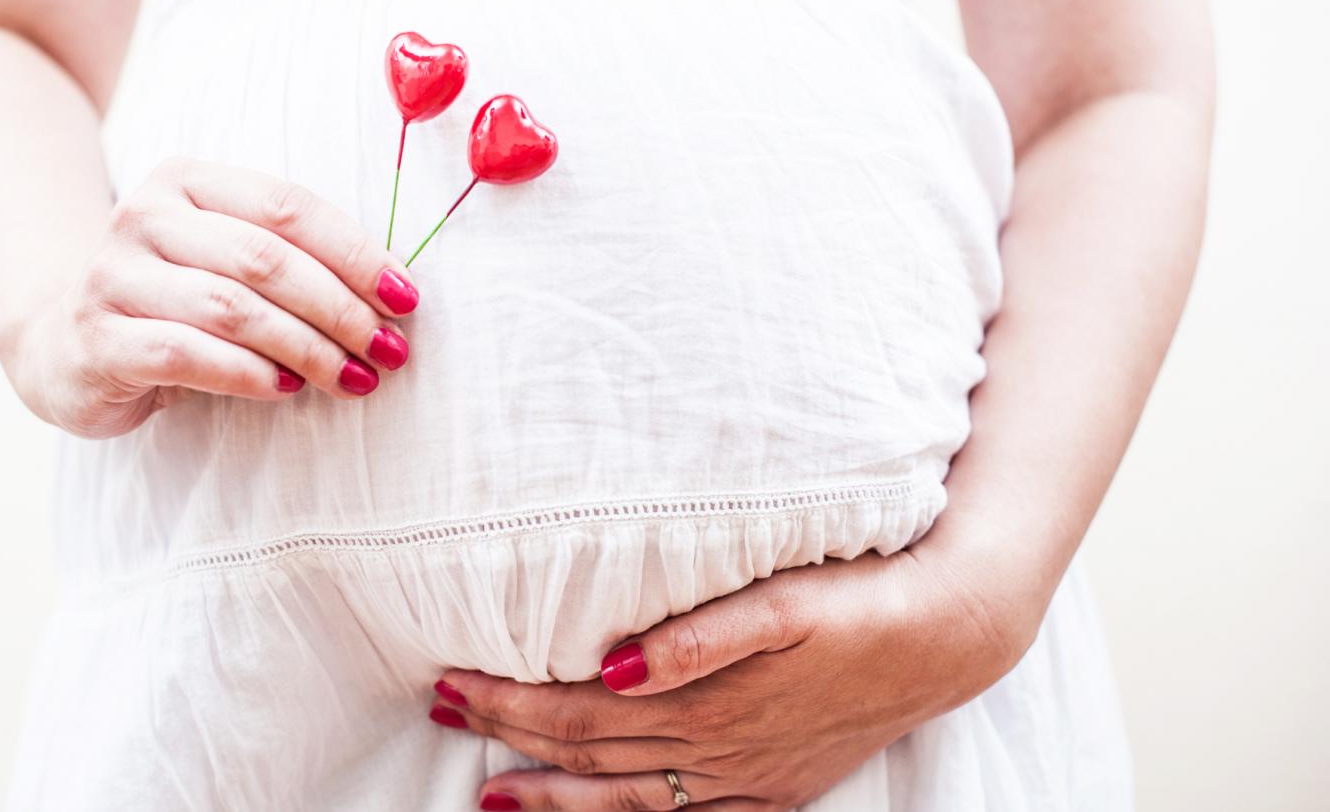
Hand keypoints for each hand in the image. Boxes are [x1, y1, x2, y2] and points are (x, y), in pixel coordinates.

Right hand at [3, 157, 421, 437]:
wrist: (65, 344)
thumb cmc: (176, 302)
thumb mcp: (227, 262)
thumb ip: (292, 260)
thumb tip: (392, 297)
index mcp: (186, 179)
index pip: (288, 207)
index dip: (356, 253)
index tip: (407, 299)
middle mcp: (143, 215)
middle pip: (265, 259)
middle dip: (340, 309)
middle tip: (388, 351)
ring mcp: (112, 276)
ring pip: (231, 308)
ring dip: (306, 348)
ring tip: (352, 378)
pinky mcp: (96, 338)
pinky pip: (185, 354)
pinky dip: (247, 374)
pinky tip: (287, 389)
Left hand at [428, 551, 1032, 810]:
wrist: (952, 636)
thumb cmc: (864, 601)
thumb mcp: (787, 603)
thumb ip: (699, 636)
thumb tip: (614, 664)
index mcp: (706, 703)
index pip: (576, 711)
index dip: (507, 701)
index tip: (448, 680)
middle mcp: (715, 752)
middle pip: (586, 753)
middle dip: (506, 737)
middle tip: (442, 711)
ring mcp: (743, 779)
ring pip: (622, 797)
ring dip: (549, 793)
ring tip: (488, 795)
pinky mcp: (771, 789)